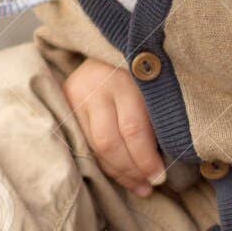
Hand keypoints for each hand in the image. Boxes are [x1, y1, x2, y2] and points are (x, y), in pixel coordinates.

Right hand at [61, 56, 165, 197]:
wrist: (107, 45)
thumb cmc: (141, 71)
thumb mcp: (153, 87)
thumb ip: (156, 118)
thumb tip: (167, 162)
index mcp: (123, 77)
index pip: (133, 129)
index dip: (146, 159)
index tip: (161, 177)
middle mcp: (95, 85)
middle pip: (109, 142)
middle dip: (131, 170)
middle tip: (149, 185)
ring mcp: (75, 95)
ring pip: (94, 147)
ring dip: (118, 172)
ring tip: (139, 186)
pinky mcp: (64, 104)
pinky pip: (84, 144)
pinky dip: (104, 164)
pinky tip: (120, 175)